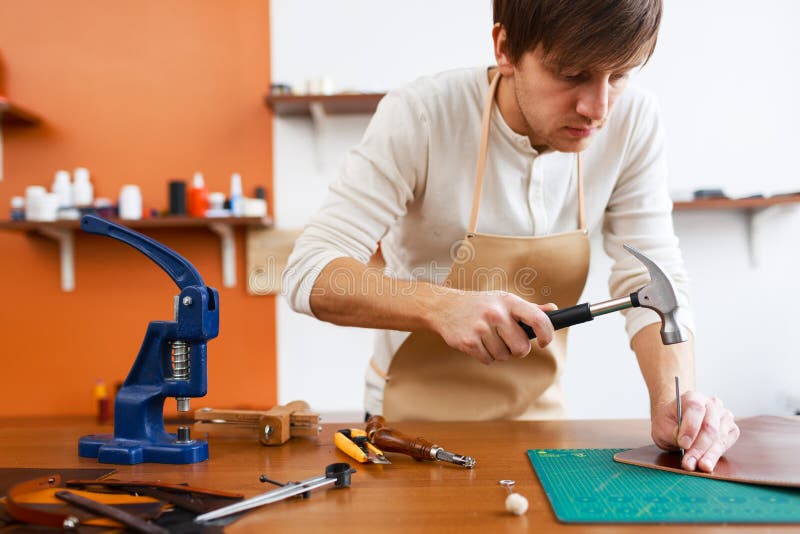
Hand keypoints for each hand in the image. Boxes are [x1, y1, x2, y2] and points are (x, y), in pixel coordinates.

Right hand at [433, 290, 556, 364]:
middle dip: (517, 349)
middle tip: (508, 341)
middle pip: (521, 348)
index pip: (537, 319)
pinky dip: (486, 356)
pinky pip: (488, 360)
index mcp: (508, 302)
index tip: (545, 342)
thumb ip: (529, 308)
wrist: (445, 306)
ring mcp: (481, 328)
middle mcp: (495, 314)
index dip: (547, 334)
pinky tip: (478, 343)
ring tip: (489, 338)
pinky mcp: (468, 342)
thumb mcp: (504, 300)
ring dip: (499, 352)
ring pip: (504, 356)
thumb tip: (554, 311)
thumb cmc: (480, 304)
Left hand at [651, 391, 739, 472]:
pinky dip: (715, 455)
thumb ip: (671, 432)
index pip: (695, 409)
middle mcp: (711, 404)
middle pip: (709, 426)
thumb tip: (685, 442)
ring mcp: (724, 416)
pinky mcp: (731, 430)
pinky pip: (726, 443)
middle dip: (699, 448)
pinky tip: (707, 463)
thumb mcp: (662, 426)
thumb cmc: (669, 423)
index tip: (683, 444)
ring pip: (719, 437)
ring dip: (708, 455)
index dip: (690, 427)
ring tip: (698, 466)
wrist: (677, 423)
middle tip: (689, 463)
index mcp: (693, 397)